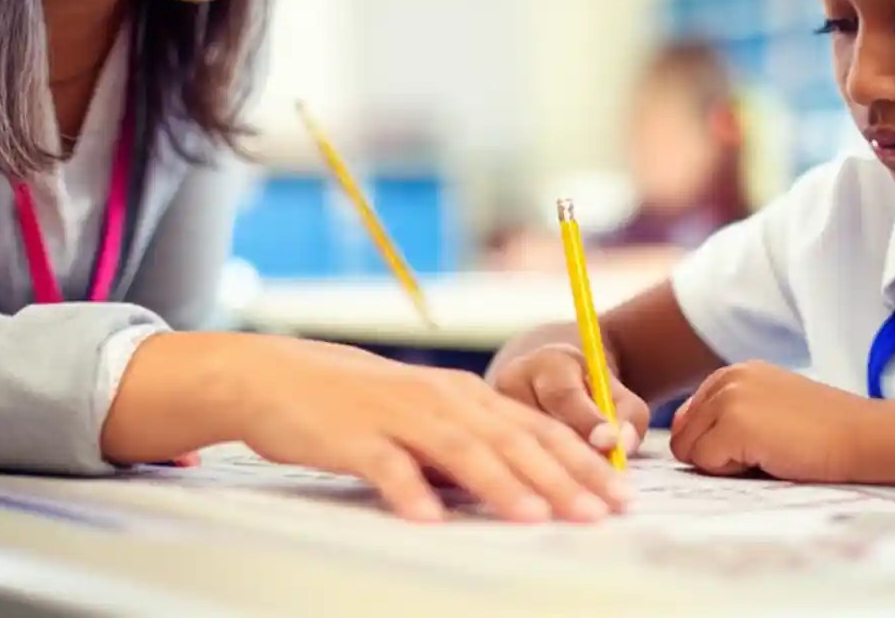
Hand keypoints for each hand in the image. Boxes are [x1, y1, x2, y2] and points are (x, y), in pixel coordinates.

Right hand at [237, 340, 629, 523]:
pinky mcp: (352, 436)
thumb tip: (519, 486)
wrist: (275, 375)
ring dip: (501, 485)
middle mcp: (442, 400)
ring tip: (535, 518)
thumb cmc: (357, 403)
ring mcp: (397, 416)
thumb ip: (469, 447)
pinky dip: (410, 491)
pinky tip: (430, 519)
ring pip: (461, 450)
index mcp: (465, 396)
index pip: (537, 429)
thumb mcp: (425, 416)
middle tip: (600, 514)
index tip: (620, 495)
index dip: (582, 462)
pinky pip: (386, 465)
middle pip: (512, 440)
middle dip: (561, 478)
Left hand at [670, 362, 870, 482]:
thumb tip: (678, 432)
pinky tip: (770, 456)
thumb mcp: (765, 409)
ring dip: (724, 462)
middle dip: (717, 453)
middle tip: (766, 447)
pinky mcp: (734, 424)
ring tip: (768, 450)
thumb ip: (721, 415)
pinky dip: (734, 471)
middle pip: (683, 437)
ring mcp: (728, 398)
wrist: (863, 436)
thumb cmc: (820, 432)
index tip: (760, 439)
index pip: (688, 420)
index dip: (717, 443)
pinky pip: (705, 464)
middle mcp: (726, 378)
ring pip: (690, 451)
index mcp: (731, 373)